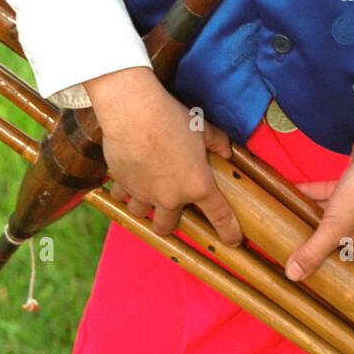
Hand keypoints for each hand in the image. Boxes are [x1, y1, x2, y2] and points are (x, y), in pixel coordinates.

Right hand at [85, 66, 241, 245]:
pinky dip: (123, 190)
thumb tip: (226, 151)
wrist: (135, 113)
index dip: (228, 231)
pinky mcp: (122, 184)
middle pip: (166, 227)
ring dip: (143, 206)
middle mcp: (170, 197)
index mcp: (197, 185)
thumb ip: (218, 142)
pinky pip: (120, 196)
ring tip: (146, 190)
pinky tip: (127, 177)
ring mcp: (143, 193)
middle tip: (170, 208)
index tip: (232, 240)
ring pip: (140, 214)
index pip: (219, 216)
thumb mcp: (203, 127)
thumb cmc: (173, 118)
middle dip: (168, 222)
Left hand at [284, 116, 353, 281]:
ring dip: (320, 217)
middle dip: (329, 245)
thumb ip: (313, 251)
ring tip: (293, 222)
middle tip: (305, 251)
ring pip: (343, 219)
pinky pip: (339, 198)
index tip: (331, 275)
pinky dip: (320, 196)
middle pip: (352, 245)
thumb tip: (292, 276)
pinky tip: (295, 190)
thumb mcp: (335, 227)